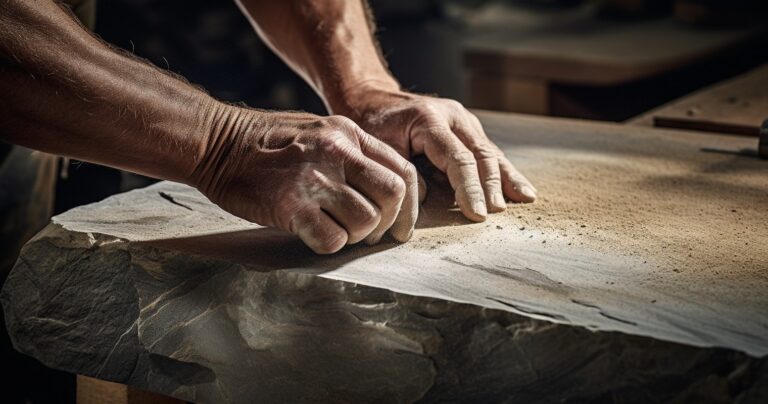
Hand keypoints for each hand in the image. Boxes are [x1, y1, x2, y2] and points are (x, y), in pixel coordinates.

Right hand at [191, 105, 417, 253]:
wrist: (215, 141)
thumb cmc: (266, 142)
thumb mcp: (320, 131)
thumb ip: (353, 155)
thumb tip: (383, 190)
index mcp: (349, 134)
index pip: (404, 171)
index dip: (411, 207)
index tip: (401, 226)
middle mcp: (338, 153)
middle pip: (394, 195)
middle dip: (389, 224)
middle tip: (371, 235)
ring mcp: (315, 179)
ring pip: (366, 221)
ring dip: (356, 236)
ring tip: (334, 229)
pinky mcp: (291, 206)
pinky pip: (332, 239)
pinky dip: (329, 245)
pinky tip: (312, 234)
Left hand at [336, 86, 536, 221]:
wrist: (372, 98)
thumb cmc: (372, 126)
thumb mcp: (380, 150)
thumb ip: (404, 174)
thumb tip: (429, 198)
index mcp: (429, 120)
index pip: (457, 159)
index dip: (469, 189)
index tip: (477, 214)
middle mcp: (452, 116)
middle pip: (480, 154)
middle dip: (491, 186)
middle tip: (496, 212)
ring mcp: (463, 121)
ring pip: (490, 151)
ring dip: (506, 178)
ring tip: (523, 199)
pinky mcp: (467, 129)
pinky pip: (488, 151)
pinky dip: (504, 171)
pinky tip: (521, 189)